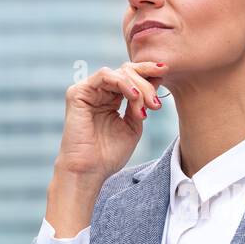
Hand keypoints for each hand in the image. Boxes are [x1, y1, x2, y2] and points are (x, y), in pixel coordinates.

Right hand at [54, 61, 167, 182]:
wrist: (89, 171)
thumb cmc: (108, 155)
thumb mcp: (133, 127)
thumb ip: (140, 105)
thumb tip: (154, 83)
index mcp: (111, 99)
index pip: (131, 77)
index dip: (148, 73)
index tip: (166, 73)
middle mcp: (99, 93)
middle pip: (127, 72)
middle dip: (146, 82)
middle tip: (156, 101)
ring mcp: (88, 91)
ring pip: (118, 73)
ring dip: (137, 85)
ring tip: (147, 102)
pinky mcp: (78, 93)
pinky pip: (104, 76)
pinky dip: (122, 82)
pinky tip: (134, 95)